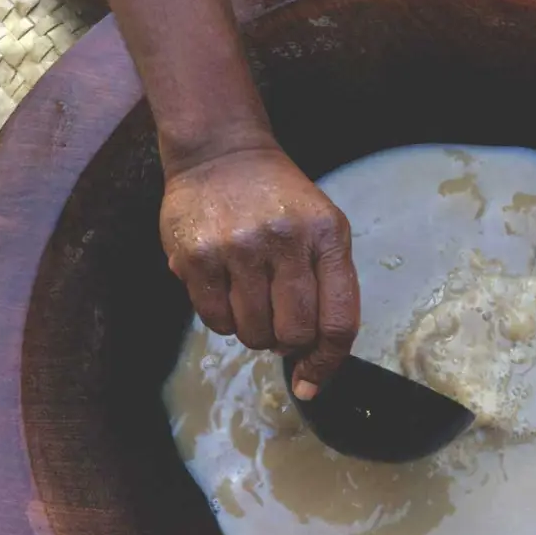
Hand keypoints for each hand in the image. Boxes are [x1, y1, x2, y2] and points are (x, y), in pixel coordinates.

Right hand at [160, 145, 359, 399]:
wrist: (221, 153)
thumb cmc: (280, 202)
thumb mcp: (323, 229)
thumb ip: (328, 290)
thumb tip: (312, 365)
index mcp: (328, 236)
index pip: (338, 321)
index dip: (328, 362)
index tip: (312, 382)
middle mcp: (286, 240)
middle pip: (295, 334)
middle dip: (288, 342)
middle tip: (279, 323)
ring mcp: (239, 248)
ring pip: (253, 334)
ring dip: (254, 331)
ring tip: (251, 298)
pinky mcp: (197, 256)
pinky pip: (216, 321)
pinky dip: (223, 320)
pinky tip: (226, 290)